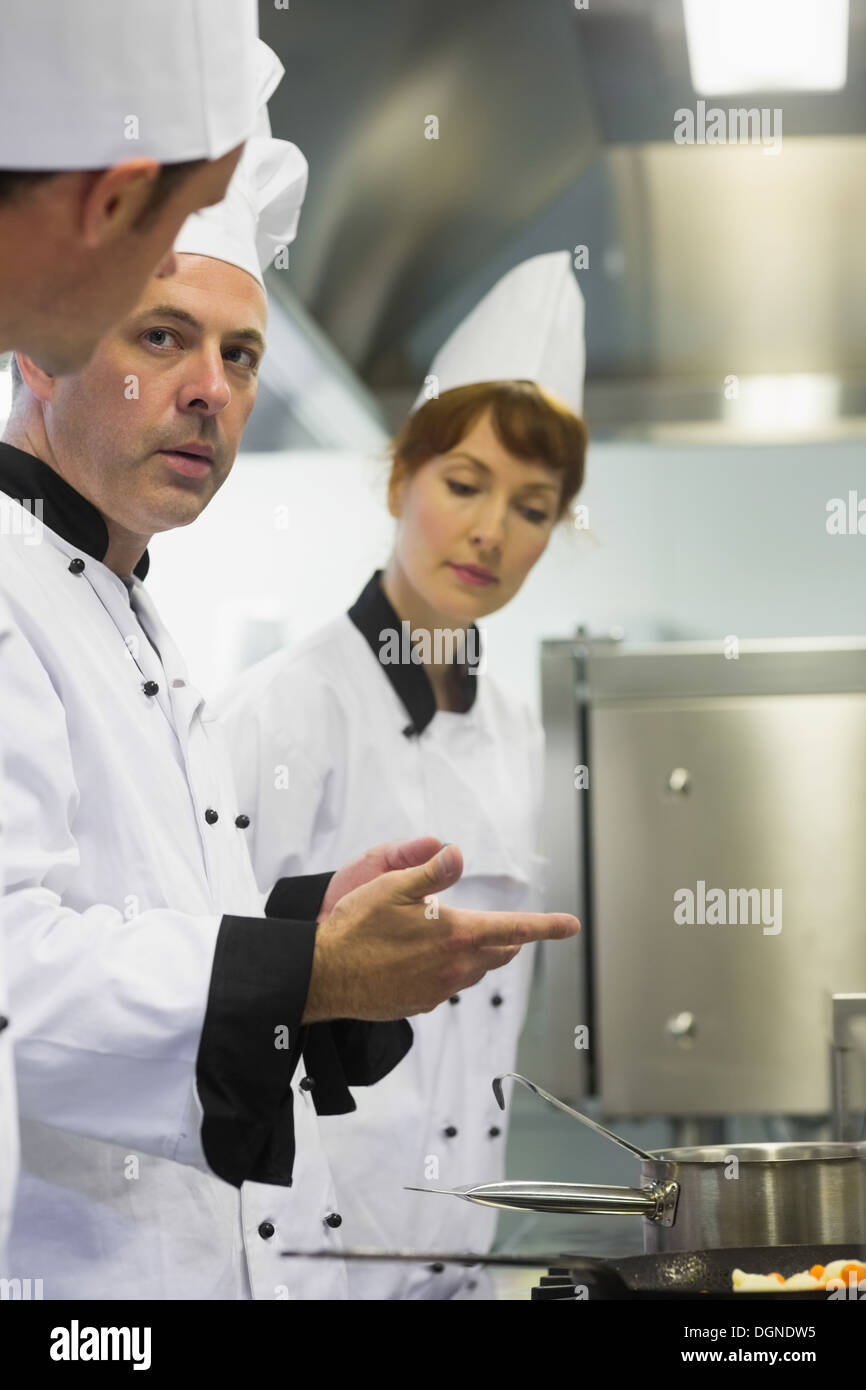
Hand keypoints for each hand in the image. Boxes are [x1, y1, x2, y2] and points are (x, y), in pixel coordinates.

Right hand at [303, 843, 579, 1022]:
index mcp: (456, 935)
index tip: (571, 926)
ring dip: (478, 954)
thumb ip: (431, 872)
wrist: (324, 976)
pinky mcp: (421, 1003)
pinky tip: (427, 959)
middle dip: (510, 939)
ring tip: (461, 938)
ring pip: (475, 971)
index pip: (515, 929)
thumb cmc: (356, 928)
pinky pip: (448, 985)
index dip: (547, 926)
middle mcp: (455, 967)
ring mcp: (439, 990)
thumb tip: (458, 853)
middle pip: (499, 953)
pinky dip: (450, 970)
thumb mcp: (392, 887)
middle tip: (513, 930)